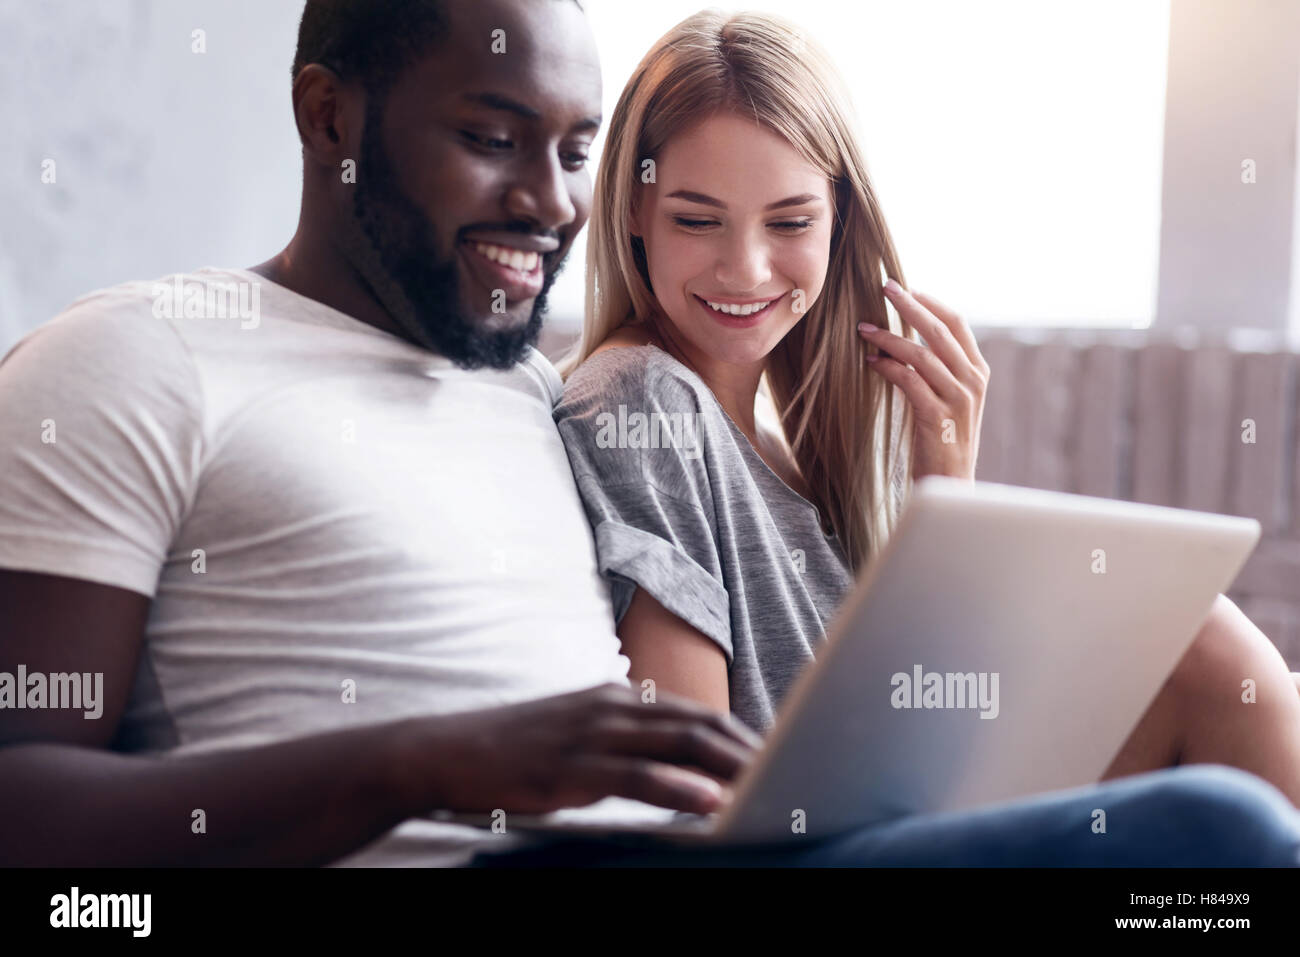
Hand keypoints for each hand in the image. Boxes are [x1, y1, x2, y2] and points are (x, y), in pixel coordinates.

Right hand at [402, 683, 762, 815]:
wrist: (449, 751)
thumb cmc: (520, 750)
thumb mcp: (581, 736)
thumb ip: (628, 743)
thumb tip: (678, 764)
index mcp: (619, 698)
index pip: (697, 714)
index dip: (742, 735)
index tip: (781, 757)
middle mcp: (613, 706)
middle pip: (699, 724)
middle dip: (749, 750)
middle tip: (795, 774)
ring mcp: (592, 733)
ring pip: (678, 744)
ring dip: (728, 766)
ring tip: (770, 786)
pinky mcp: (572, 766)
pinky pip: (636, 775)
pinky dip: (678, 787)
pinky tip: (709, 801)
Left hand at [858, 279, 988, 480]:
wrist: (950, 485)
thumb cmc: (942, 440)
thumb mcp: (946, 399)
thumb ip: (937, 370)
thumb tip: (905, 340)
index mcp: (977, 372)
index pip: (957, 324)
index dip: (930, 302)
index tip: (906, 287)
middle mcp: (973, 382)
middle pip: (940, 330)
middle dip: (910, 305)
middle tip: (884, 286)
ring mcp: (958, 400)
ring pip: (922, 354)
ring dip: (889, 337)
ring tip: (863, 328)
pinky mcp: (937, 417)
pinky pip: (910, 381)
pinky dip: (888, 367)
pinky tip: (870, 361)